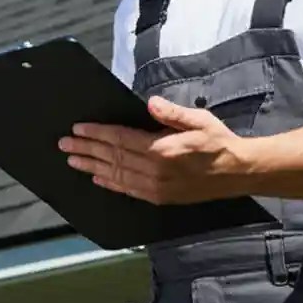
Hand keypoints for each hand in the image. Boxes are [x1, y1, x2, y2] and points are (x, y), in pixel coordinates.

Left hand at [58, 96, 249, 204]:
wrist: (238, 173)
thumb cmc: (218, 141)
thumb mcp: (199, 119)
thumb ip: (172, 113)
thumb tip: (150, 104)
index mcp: (163, 150)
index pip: (121, 139)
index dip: (97, 134)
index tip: (78, 128)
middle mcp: (156, 171)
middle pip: (113, 158)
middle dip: (86, 149)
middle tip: (64, 144)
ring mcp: (156, 188)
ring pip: (117, 175)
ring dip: (92, 166)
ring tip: (72, 160)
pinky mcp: (160, 198)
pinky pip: (128, 190)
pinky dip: (110, 183)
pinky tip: (96, 177)